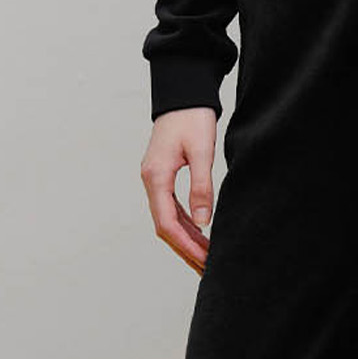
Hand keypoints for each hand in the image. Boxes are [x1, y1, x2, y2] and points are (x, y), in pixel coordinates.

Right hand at [141, 107, 218, 274]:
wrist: (183, 90)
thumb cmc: (192, 115)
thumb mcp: (201, 149)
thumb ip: (201, 185)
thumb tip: (203, 221)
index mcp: (156, 177)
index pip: (168, 223)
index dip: (186, 245)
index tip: (204, 260)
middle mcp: (151, 181)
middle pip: (165, 226)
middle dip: (185, 249)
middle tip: (206, 268)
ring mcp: (155, 178)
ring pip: (168, 219)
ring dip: (186, 238)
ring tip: (205, 257)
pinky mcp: (163, 174)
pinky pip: (171, 207)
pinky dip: (185, 223)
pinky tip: (199, 233)